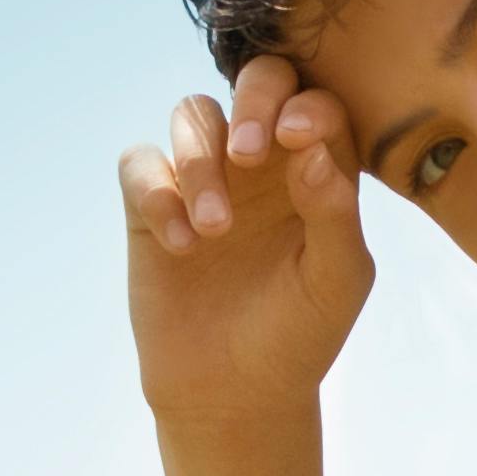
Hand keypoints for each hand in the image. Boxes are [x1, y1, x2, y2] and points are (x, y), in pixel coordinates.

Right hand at [117, 53, 375, 434]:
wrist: (233, 395)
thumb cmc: (297, 337)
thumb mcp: (334, 284)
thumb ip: (335, 214)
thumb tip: (310, 150)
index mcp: (316, 170)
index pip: (317, 103)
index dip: (306, 106)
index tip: (297, 139)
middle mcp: (262, 163)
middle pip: (257, 79)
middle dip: (253, 99)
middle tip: (250, 154)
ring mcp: (204, 178)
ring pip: (193, 113)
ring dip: (201, 161)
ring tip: (215, 231)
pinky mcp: (151, 207)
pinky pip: (141, 163)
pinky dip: (156, 192)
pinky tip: (182, 245)